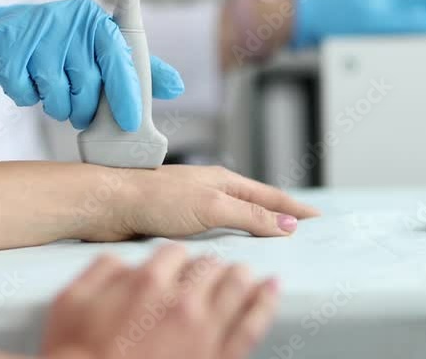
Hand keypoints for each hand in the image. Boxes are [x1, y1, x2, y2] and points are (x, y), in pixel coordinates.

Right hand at [0, 0, 184, 130]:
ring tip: (51, 91)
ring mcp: (38, 36)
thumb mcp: (99, 50)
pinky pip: (27, 96)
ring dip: (56, 107)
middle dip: (85, 110)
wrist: (0, 34)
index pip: (120, 59)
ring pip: (57, 96)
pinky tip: (27, 82)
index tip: (132, 122)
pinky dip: (27, 98)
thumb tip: (176, 86)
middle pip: (88, 87)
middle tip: (79, 109)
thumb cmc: (60, 46)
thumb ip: (137, 69)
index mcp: (98, 22)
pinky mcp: (10, 52)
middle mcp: (71, 23)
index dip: (126, 93)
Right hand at [42, 245, 279, 358]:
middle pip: (209, 266)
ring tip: (244, 274)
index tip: (178, 264)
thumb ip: (103, 271)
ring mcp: (203, 330)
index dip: (177, 256)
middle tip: (211, 269)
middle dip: (210, 265)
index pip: (175, 251)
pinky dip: (264, 302)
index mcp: (147, 282)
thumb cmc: (75, 354)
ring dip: (240, 276)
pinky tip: (271, 289)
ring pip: (236, 286)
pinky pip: (252, 323)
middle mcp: (180, 301)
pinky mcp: (219, 356)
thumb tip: (124, 262)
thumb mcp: (73, 300)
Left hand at [72, 165, 320, 241]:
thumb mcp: (211, 207)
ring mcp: (193, 203)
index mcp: (223, 180)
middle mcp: (210, 189)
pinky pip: (213, 228)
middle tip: (300, 226)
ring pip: (233, 215)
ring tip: (272, 236)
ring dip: (254, 224)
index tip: (316, 217)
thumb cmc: (154, 198)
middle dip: (279, 213)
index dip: (294, 208)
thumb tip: (285, 224)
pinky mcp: (176, 219)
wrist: (110, 204)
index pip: (270, 195)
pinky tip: (227, 246)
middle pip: (255, 202)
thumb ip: (249, 215)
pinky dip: (229, 236)